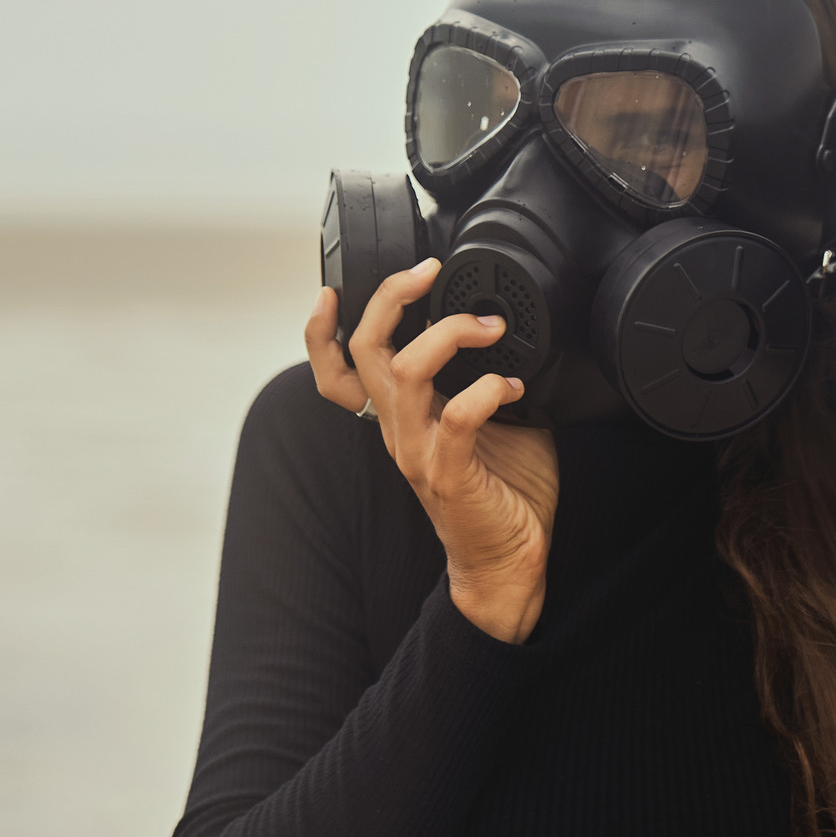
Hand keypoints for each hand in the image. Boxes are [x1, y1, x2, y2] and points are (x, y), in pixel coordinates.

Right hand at [305, 260, 558, 643]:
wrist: (508, 563)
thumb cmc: (500, 492)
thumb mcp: (482, 420)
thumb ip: (479, 375)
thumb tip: (509, 330)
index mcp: (399, 415)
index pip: (338, 369)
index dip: (324, 329)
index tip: (336, 288)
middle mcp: (398, 429)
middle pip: (364, 352)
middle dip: (390, 299)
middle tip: (428, 274)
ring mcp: (418, 452)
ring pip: (405, 373)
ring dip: (448, 336)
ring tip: (489, 327)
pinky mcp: (449, 474)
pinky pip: (455, 418)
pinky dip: (486, 389)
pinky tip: (512, 384)